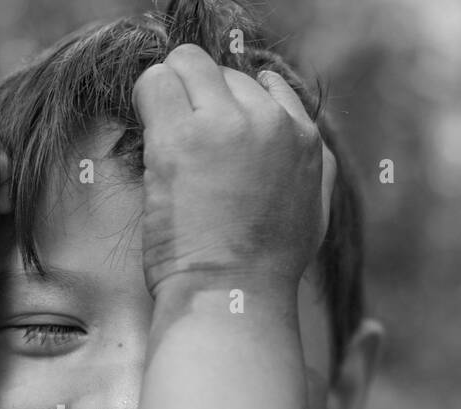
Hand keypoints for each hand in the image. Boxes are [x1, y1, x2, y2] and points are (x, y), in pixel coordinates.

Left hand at [131, 45, 334, 297]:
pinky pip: (154, 83)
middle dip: (199, 100)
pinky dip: (145, 101)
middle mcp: (270, 122)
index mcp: (304, 139)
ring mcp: (225, 124)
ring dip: (169, 92)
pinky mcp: (182, 135)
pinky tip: (149, 137)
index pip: (265, 86)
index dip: (232, 109)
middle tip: (183, 142)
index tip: (213, 137)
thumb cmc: (264, 271)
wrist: (232, 294)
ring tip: (163, 133)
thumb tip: (302, 135)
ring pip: (187, 62)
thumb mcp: (315, 213)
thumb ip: (315, 168)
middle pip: (224, 72)